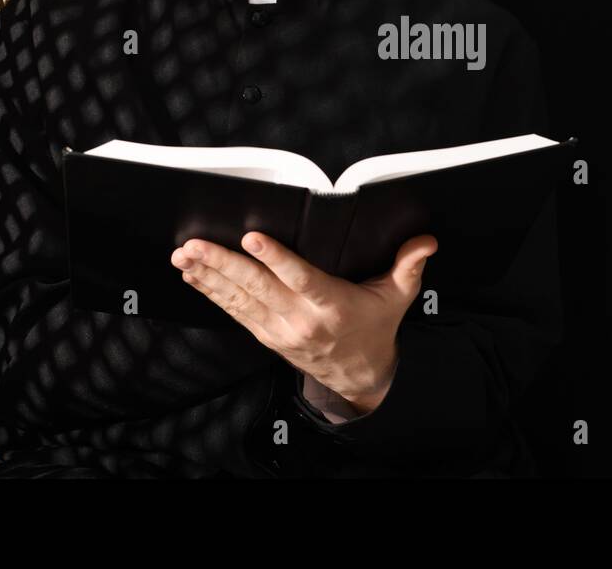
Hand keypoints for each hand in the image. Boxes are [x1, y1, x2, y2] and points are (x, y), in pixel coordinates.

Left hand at [171, 231, 437, 414]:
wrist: (359, 374)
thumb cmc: (375, 327)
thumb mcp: (398, 297)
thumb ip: (409, 265)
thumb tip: (426, 241)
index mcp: (331, 304)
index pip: (299, 278)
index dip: (275, 257)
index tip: (253, 238)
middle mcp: (300, 318)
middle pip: (256, 287)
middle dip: (223, 263)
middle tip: (196, 244)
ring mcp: (279, 329)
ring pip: (238, 299)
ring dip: (209, 276)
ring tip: (185, 255)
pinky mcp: (266, 334)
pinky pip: (234, 311)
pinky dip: (211, 292)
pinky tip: (193, 275)